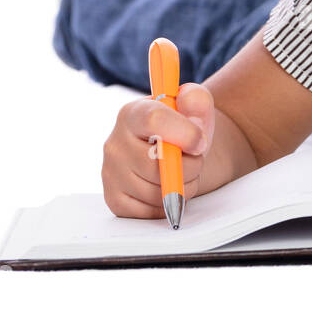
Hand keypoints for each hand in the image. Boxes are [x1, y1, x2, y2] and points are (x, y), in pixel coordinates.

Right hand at [101, 82, 216, 217]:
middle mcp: (114, 143)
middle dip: (189, 166)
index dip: (184, 134)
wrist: (177, 155)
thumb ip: (196, 99)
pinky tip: (168, 188)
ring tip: (183, 172)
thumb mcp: (196, 107)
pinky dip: (168, 204)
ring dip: (183, 187)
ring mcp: (110, 173)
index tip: (201, 142)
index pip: (154, 120)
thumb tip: (190, 111)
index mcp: (132, 113)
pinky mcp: (115, 200)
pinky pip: (150, 211)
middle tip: (194, 159)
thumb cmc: (186, 130)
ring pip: (156, 192)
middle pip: (156, 164)